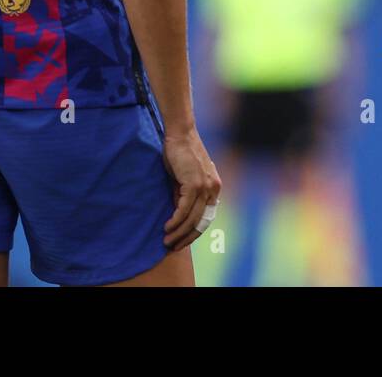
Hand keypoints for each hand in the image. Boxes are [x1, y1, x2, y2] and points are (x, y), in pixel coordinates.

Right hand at [162, 130, 222, 249]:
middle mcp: (213, 189)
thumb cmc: (180, 155)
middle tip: (173, 246)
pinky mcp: (194, 184)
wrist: (180, 134)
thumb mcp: (185, 179)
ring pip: (192, 218)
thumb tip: (179, 216)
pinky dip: (175, 221)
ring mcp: (205, 186)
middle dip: (187, 237)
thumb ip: (185, 196)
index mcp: (214, 188)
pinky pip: (184, 209)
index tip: (182, 241)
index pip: (206, 217)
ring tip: (167, 240)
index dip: (194, 232)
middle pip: (201, 222)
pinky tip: (167, 227)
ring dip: (178, 232)